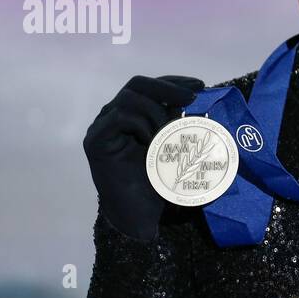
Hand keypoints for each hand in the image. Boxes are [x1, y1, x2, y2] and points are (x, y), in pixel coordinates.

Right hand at [83, 75, 204, 241]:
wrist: (139, 214)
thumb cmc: (158, 184)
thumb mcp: (177, 148)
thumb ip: (182, 125)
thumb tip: (202, 104)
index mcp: (132, 115)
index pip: (150, 87)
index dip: (174, 83)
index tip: (200, 86)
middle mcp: (114, 116)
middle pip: (137, 84)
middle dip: (167, 88)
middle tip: (192, 98)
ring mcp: (102, 127)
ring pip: (129, 98)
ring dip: (155, 111)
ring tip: (168, 132)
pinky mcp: (96, 141)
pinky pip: (118, 117)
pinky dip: (139, 123)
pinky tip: (152, 140)